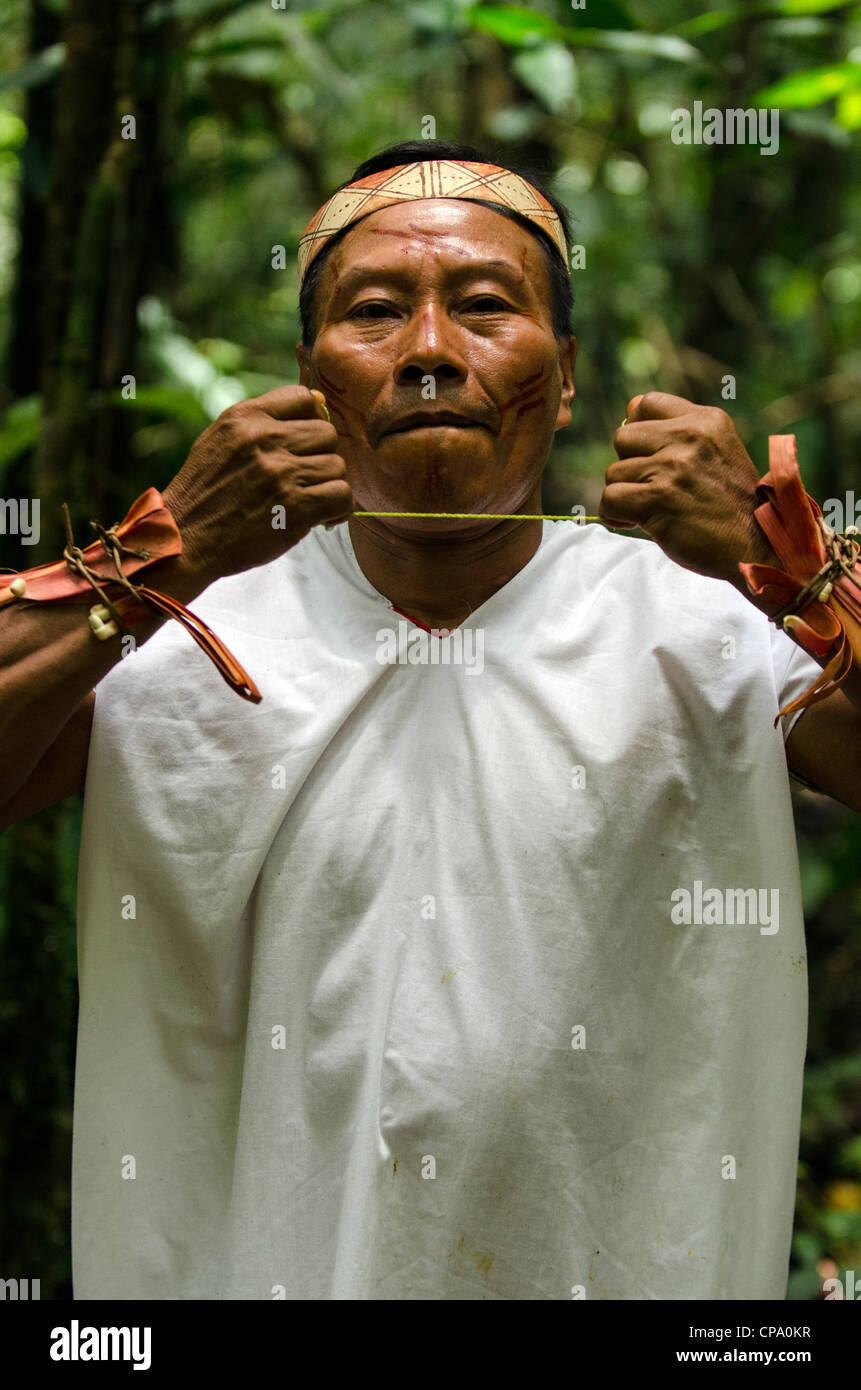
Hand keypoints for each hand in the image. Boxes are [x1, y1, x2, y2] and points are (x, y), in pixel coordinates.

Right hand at [161, 386, 352, 592]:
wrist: (186, 539)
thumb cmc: (206, 493)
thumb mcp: (220, 440)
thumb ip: (262, 421)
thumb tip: (317, 402)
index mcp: (244, 418)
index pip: (303, 398)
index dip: (313, 420)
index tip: (305, 443)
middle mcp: (263, 440)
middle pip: (327, 434)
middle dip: (321, 457)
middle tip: (306, 478)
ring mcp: (281, 473)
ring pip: (337, 465)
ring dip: (328, 485)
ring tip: (309, 499)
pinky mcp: (296, 507)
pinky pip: (342, 495)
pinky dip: (338, 508)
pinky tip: (321, 515)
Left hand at [599, 392, 776, 587]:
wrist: (756, 544)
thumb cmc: (731, 503)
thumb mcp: (718, 451)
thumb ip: (679, 431)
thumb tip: (629, 408)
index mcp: (706, 420)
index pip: (646, 403)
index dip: (639, 432)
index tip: (651, 456)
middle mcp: (689, 437)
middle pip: (622, 437)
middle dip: (630, 465)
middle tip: (652, 487)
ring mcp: (673, 467)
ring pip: (614, 472)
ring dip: (625, 494)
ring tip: (652, 509)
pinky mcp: (659, 498)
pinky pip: (610, 498)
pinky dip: (615, 515)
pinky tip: (636, 522)